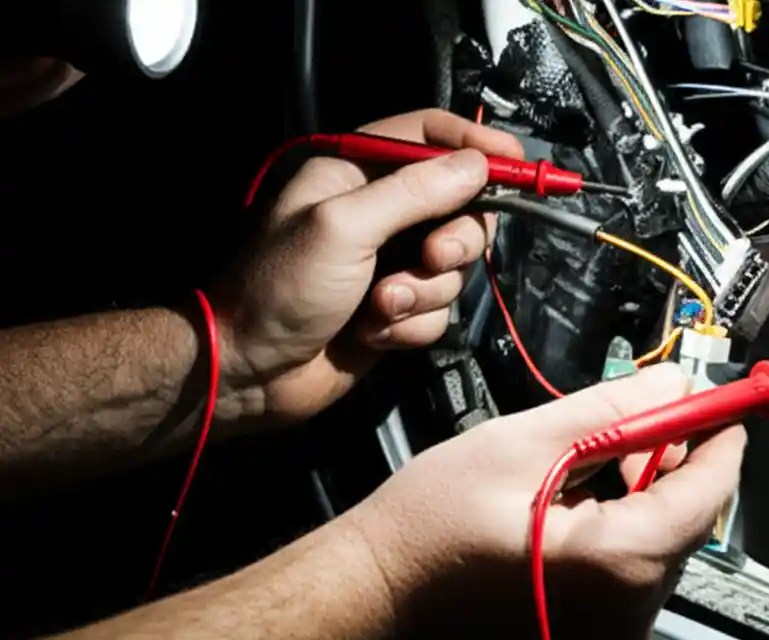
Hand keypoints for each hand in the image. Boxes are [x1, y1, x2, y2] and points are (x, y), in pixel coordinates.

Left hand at [212, 109, 523, 423]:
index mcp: (355, 172)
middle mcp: (378, 211)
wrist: (249, 373)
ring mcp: (390, 261)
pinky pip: (439, 309)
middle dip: (455, 241)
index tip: (517, 166)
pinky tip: (373, 333)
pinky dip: (413, 325)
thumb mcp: (344, 227)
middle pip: (460, 206)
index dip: (475, 146)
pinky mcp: (397, 308)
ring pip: (455, 267)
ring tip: (380, 307)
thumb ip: (415, 192)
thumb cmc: (277, 291)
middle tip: (432, 258)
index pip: (430, 137)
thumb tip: (476, 166)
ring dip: (424, 293)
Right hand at [344, 364, 746, 639]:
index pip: (707, 490)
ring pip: (657, 552)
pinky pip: (629, 585)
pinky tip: (571, 515)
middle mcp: (625, 620)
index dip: (719, 434)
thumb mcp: (520, 445)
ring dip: (642, 502)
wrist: (361, 609)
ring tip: (582, 471)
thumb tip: (676, 385)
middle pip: (686, 523)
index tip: (725, 399)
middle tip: (637, 421)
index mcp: (615, 566)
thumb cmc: (420, 535)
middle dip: (672, 464)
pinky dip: (618, 541)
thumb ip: (612, 412)